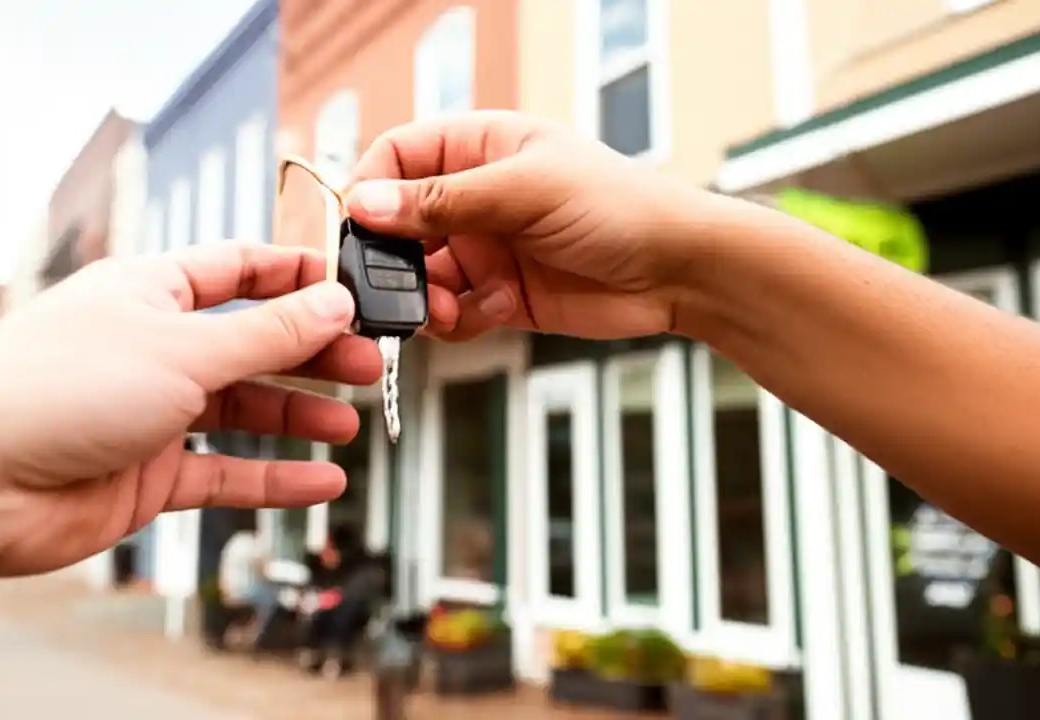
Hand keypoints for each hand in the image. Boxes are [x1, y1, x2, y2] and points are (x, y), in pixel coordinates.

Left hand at [0, 242, 381, 577]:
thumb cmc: (56, 388)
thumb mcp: (185, 348)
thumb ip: (269, 333)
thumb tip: (336, 303)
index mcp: (154, 291)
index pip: (240, 270)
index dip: (298, 278)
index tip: (354, 290)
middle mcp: (155, 347)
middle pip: (252, 343)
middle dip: (312, 352)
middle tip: (368, 363)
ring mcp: (151, 413)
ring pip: (242, 409)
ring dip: (298, 417)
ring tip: (348, 423)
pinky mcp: (148, 474)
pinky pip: (225, 471)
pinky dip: (273, 477)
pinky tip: (320, 482)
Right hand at [345, 111, 702, 340]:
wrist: (679, 271)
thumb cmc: (619, 206)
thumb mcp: (525, 191)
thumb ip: (442, 201)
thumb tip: (367, 203)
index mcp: (480, 148)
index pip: (397, 157)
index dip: (371, 189)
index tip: (360, 227)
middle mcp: (475, 198)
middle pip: (399, 225)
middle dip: (393, 258)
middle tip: (396, 285)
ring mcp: (487, 249)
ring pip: (420, 277)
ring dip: (425, 297)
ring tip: (448, 308)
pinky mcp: (502, 297)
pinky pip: (454, 312)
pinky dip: (461, 319)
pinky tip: (500, 308)